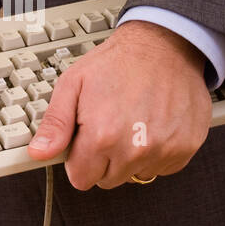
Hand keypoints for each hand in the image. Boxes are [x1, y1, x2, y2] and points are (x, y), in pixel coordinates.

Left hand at [27, 20, 211, 189]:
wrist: (164, 44)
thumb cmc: (119, 61)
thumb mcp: (74, 84)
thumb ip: (56, 123)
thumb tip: (39, 153)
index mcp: (103, 136)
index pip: (81, 179)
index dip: (80, 160)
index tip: (86, 141)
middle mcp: (136, 149)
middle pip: (108, 180)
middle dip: (104, 159)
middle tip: (110, 125)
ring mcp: (164, 150)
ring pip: (136, 176)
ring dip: (131, 157)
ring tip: (133, 122)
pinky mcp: (185, 148)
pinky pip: (162, 169)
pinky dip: (156, 153)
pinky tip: (152, 125)